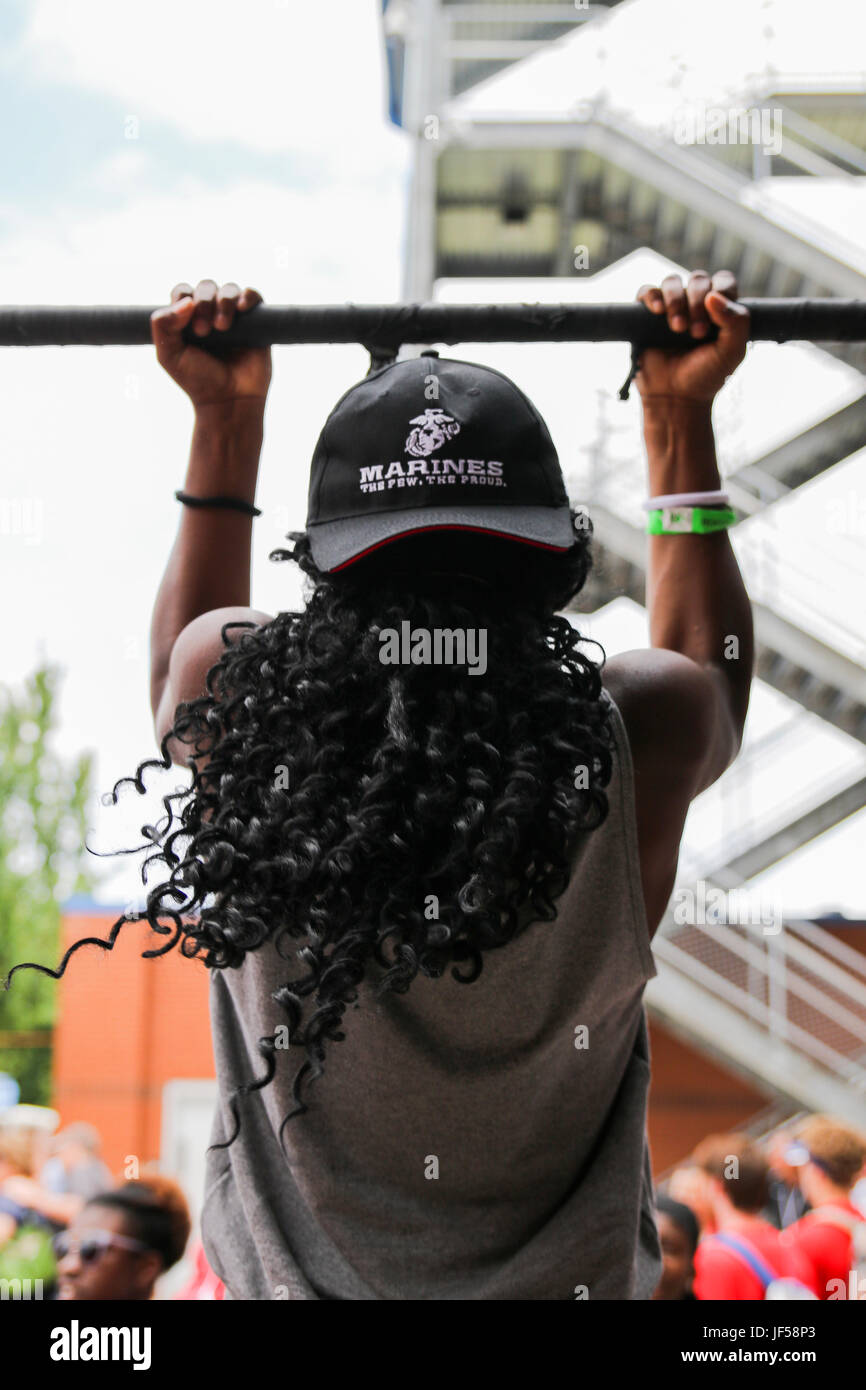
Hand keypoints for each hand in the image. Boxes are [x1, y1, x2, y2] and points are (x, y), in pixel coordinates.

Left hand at [151, 280, 271, 409]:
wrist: (229, 401)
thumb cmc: (198, 381)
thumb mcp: (168, 355)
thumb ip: (163, 325)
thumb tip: (187, 301)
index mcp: (186, 319)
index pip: (183, 291)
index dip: (184, 298)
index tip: (188, 326)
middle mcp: (210, 315)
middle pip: (206, 287)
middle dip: (204, 302)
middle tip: (204, 331)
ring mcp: (234, 318)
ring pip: (229, 289)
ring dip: (224, 301)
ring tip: (222, 327)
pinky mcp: (256, 323)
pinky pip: (253, 296)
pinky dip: (248, 297)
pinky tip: (243, 309)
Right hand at [634, 269, 749, 403]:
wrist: (674, 398)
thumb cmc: (706, 376)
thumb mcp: (732, 352)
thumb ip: (736, 322)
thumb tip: (714, 296)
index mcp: (720, 309)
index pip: (723, 281)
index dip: (721, 291)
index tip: (717, 319)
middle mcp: (696, 304)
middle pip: (698, 279)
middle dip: (697, 302)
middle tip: (696, 333)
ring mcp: (671, 308)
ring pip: (672, 281)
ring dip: (675, 300)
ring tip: (677, 328)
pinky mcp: (646, 316)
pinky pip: (646, 291)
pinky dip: (651, 296)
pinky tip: (656, 311)